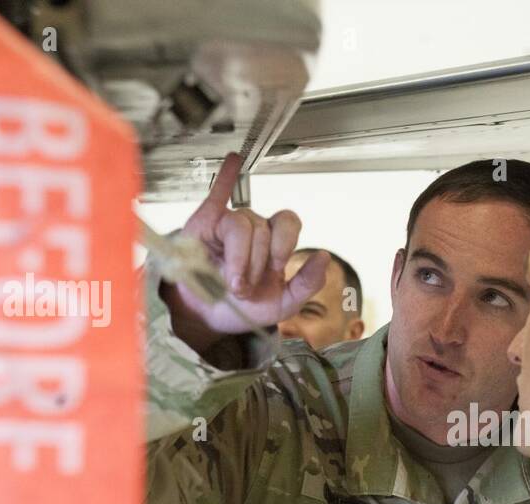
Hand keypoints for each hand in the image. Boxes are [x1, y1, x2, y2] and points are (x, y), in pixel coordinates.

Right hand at [163, 153, 328, 349]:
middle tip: (244, 288)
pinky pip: (217, 193)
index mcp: (276, 242)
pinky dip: (227, 176)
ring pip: (240, 225)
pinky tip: (234, 159)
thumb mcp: (284, 304)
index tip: (274, 269)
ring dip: (238, 259)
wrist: (211, 317)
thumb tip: (324, 256)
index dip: (283, 245)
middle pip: (262, 229)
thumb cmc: (246, 307)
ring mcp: (229, 223)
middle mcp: (255, 228)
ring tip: (230, 281)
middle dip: (255, 263)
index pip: (288, 223)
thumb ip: (307, 284)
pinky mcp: (205, 222)